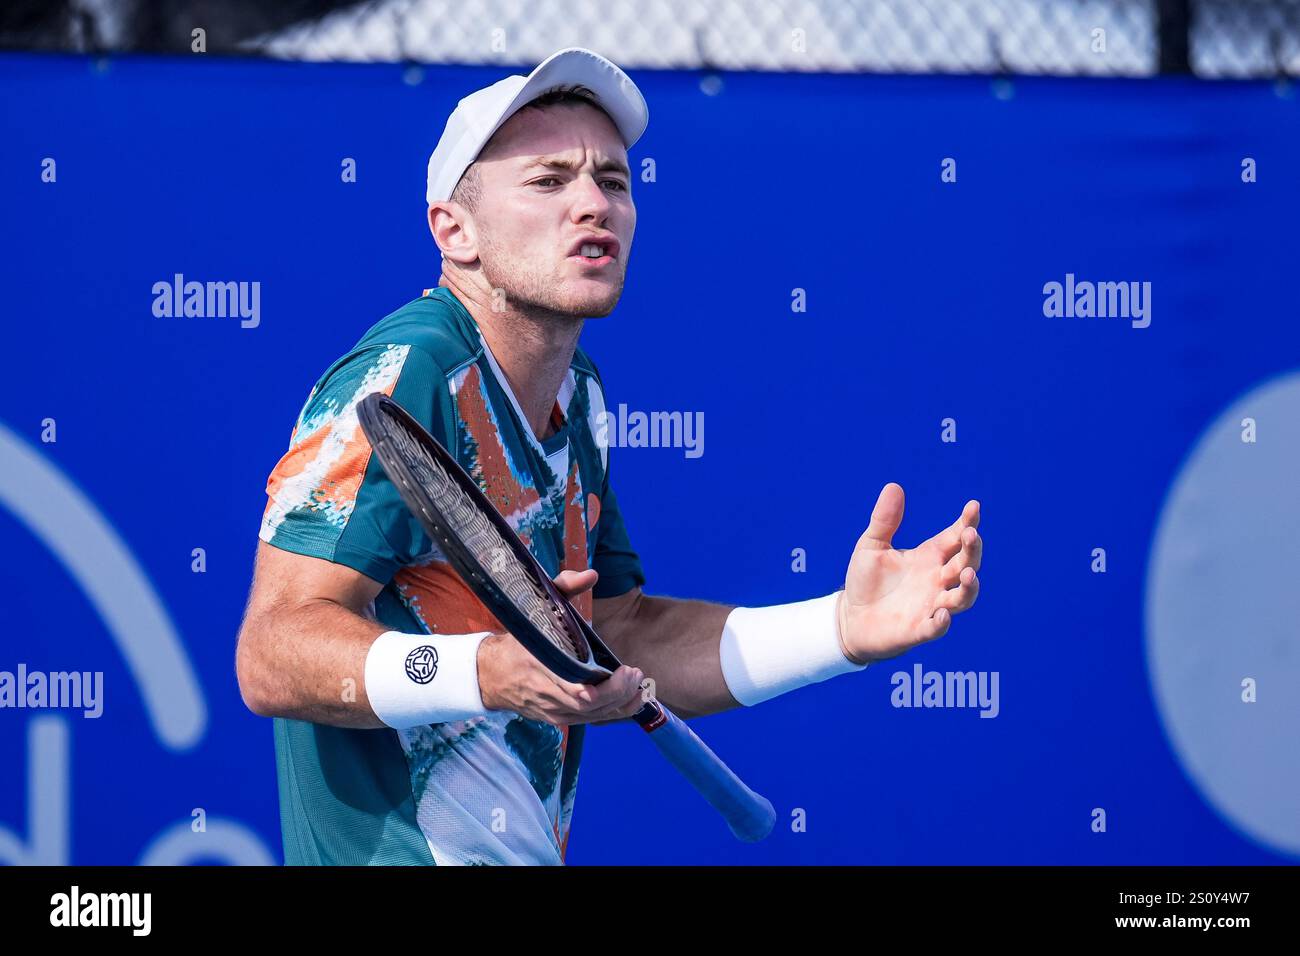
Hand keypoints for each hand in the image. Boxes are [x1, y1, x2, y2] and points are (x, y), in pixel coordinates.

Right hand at [476, 568, 645, 724]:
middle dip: (621, 694)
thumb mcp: (537, 608)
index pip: (578, 691)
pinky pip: (589, 720)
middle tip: (638, 675)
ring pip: (593, 717)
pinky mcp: (557, 719)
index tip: (626, 669)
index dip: (607, 688)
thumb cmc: (519, 640)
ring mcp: (553, 711)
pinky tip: (629, 700)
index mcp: (542, 668)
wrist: (490, 675)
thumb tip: (591, 574)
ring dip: (622, 705)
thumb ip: (563, 587)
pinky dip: (612, 712)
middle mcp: (548, 695)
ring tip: (640, 687)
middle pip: (592, 707)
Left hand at [837, 483, 981, 663]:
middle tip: (971, 535)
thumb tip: (894, 486)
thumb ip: (884, 520)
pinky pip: (935, 628)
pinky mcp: (918, 630)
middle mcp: (937, 580)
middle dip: (972, 550)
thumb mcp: (872, 545)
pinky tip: (941, 614)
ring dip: (969, 587)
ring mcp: (931, 606)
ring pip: (962, 598)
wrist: (850, 618)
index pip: (955, 538)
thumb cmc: (866, 581)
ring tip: (967, 574)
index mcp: (929, 557)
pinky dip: (941, 623)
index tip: (973, 506)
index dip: (967, 523)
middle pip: (966, 564)